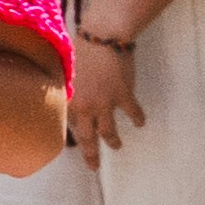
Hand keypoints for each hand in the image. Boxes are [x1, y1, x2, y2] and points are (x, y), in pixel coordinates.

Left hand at [64, 25, 144, 157]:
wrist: (102, 37)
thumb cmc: (79, 48)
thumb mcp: (64, 69)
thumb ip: (65, 86)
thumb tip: (64, 94)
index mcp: (68, 99)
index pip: (67, 124)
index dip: (70, 136)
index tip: (73, 147)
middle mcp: (85, 106)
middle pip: (87, 136)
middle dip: (91, 154)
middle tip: (93, 167)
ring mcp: (105, 103)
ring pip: (109, 131)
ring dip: (113, 141)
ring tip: (117, 146)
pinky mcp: (124, 96)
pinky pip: (133, 113)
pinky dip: (138, 118)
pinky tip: (140, 122)